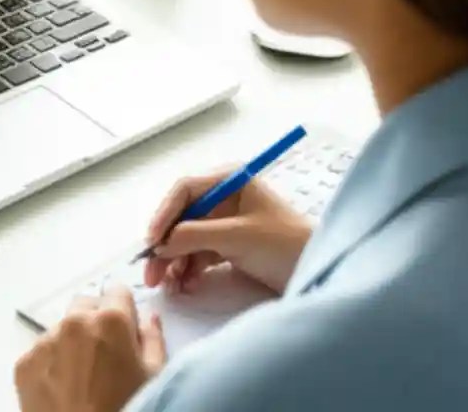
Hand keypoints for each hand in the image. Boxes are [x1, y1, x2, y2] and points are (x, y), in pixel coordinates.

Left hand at [15, 285, 165, 411]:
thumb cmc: (127, 410)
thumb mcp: (154, 377)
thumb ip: (152, 339)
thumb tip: (149, 317)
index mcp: (111, 320)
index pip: (118, 291)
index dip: (125, 311)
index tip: (125, 331)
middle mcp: (74, 322)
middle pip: (86, 304)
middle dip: (96, 320)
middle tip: (103, 353)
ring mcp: (45, 342)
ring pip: (61, 327)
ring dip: (72, 340)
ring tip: (81, 375)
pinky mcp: (23, 364)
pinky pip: (41, 351)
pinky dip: (51, 361)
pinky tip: (63, 387)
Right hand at [144, 167, 312, 294]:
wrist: (317, 270)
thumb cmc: (284, 243)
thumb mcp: (237, 235)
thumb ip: (195, 235)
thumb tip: (160, 244)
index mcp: (230, 180)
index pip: (185, 191)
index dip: (164, 215)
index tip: (151, 242)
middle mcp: (225, 198)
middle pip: (182, 217)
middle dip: (166, 246)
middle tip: (152, 275)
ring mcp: (227, 223)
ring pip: (188, 239)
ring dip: (175, 262)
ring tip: (170, 287)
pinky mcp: (231, 246)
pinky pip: (200, 255)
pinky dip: (190, 270)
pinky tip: (186, 285)